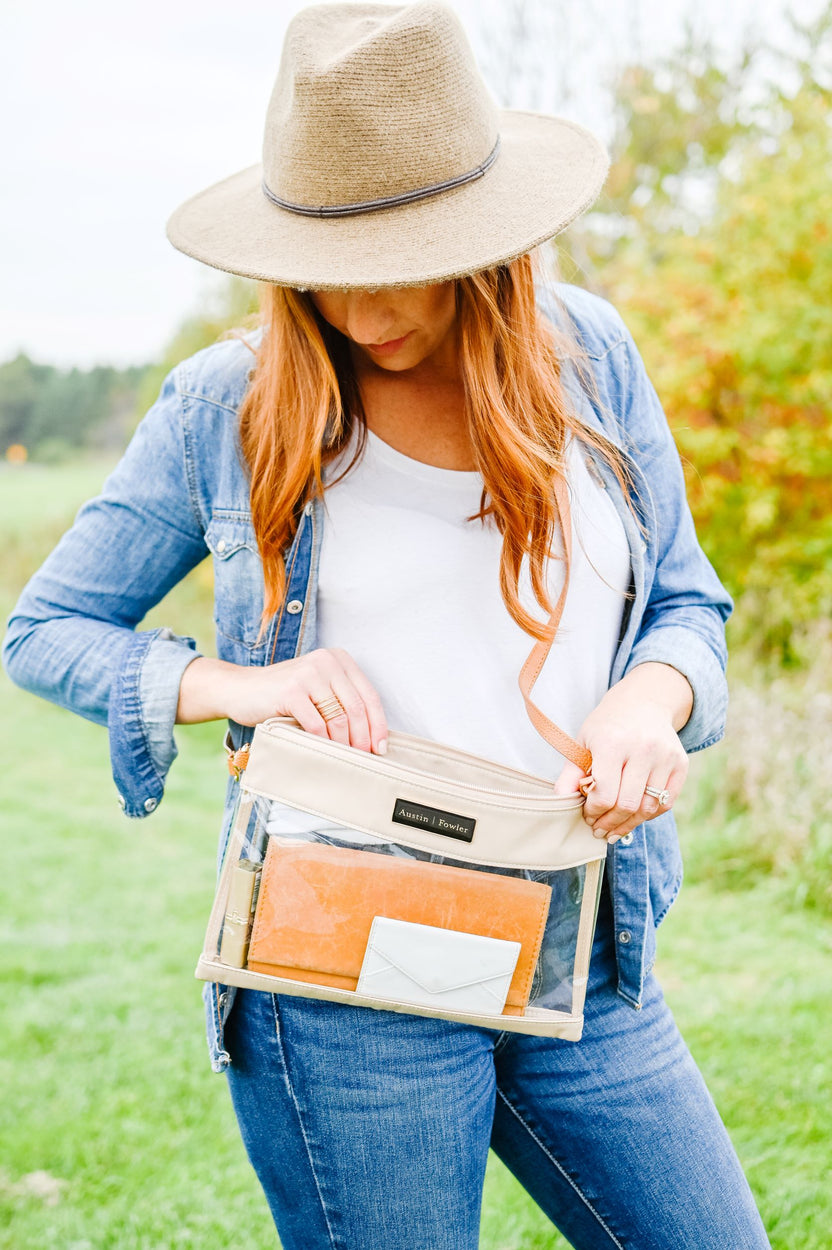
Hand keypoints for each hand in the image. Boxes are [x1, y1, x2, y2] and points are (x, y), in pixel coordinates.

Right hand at [176, 649, 387, 753]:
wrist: (241, 689)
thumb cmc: (283, 695)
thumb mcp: (317, 689)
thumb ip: (341, 701)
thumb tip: (371, 735)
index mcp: (338, 659)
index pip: (369, 695)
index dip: (378, 724)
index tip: (381, 748)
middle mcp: (325, 662)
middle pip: (357, 708)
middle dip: (363, 738)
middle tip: (364, 758)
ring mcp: (307, 675)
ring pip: (339, 718)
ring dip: (344, 744)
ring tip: (344, 758)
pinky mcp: (291, 691)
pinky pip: (316, 725)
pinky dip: (323, 743)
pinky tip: (323, 752)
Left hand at [553, 663, 690, 843]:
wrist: (644, 701)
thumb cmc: (608, 725)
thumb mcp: (583, 741)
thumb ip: (571, 773)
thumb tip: (561, 799)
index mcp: (613, 743)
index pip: (605, 793)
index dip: (594, 812)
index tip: (587, 815)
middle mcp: (643, 748)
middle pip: (627, 804)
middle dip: (610, 823)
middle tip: (599, 829)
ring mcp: (665, 756)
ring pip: (648, 807)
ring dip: (629, 824)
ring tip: (614, 830)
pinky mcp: (680, 763)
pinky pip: (666, 802)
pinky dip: (649, 815)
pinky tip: (634, 817)